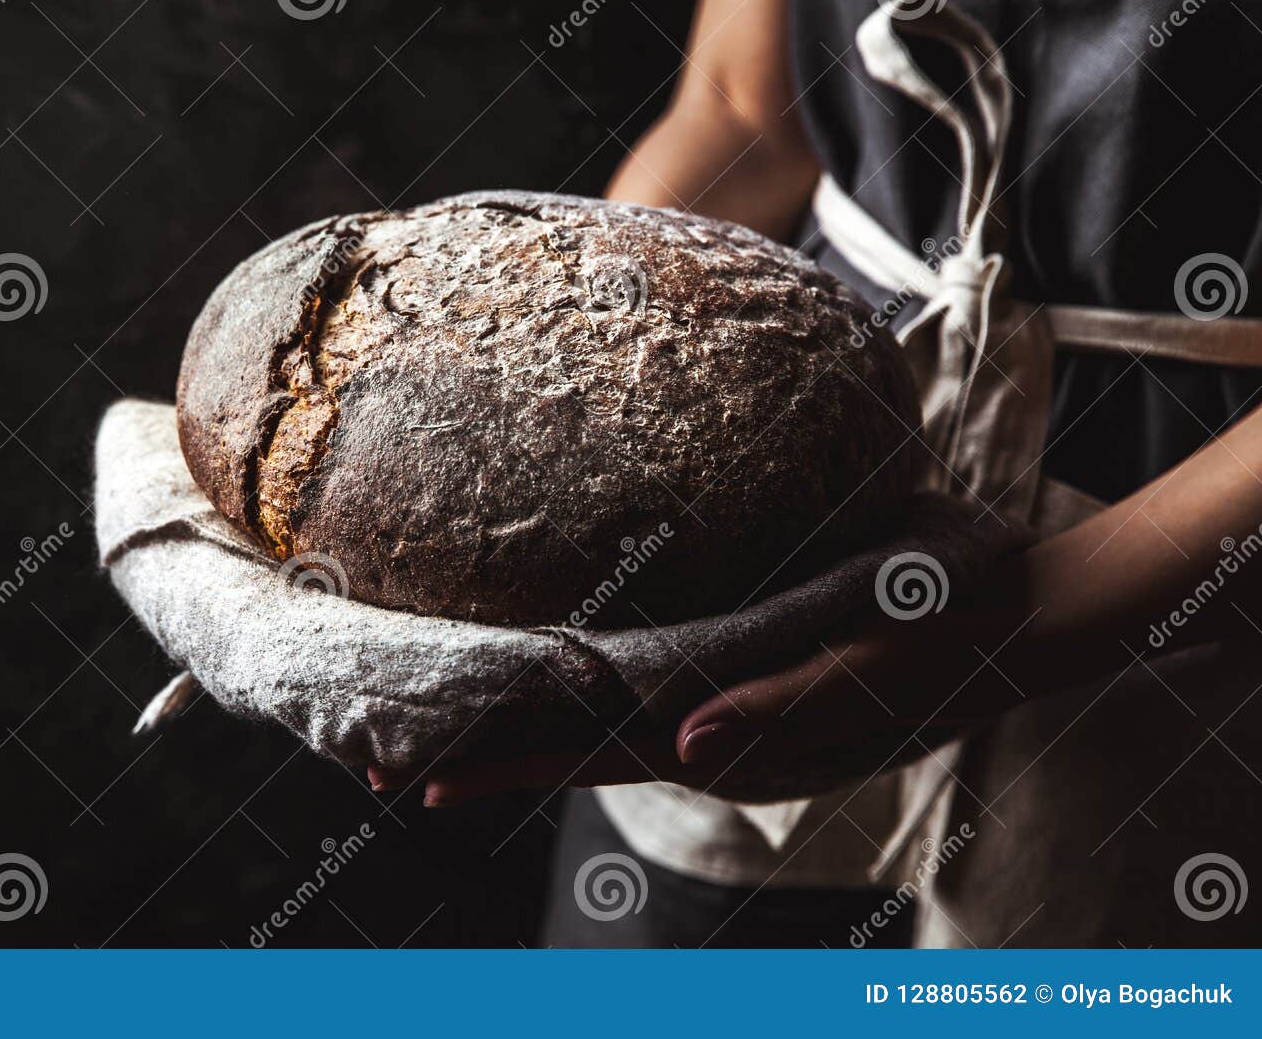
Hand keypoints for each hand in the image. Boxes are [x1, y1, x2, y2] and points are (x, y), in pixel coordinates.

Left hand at [370, 605, 1044, 806]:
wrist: (1016, 615)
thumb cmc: (945, 632)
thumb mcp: (871, 667)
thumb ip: (779, 708)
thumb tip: (678, 744)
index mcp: (734, 744)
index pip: (592, 762)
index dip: (502, 771)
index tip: (413, 780)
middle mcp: (715, 738)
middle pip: (575, 755)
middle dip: (479, 762)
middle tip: (378, 766)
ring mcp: (725, 714)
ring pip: (599, 728)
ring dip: (513, 733)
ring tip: (430, 734)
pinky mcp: (742, 682)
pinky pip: (641, 694)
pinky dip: (574, 696)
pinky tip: (542, 682)